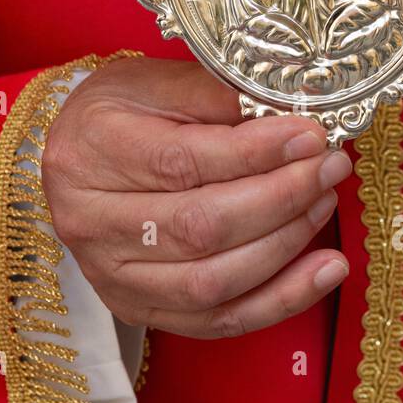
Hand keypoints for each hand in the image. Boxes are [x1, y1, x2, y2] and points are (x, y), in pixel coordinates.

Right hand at [41, 57, 351, 338]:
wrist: (75, 158)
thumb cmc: (120, 114)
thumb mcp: (155, 83)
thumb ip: (217, 96)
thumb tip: (291, 111)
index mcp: (89, 152)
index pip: (181, 163)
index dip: (254, 153)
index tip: (309, 136)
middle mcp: (89, 222)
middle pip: (198, 226)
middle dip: (280, 198)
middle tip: (328, 167)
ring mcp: (111, 275)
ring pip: (211, 281)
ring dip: (285, 244)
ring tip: (324, 201)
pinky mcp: (138, 308)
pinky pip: (219, 320)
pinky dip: (282, 299)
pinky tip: (327, 269)